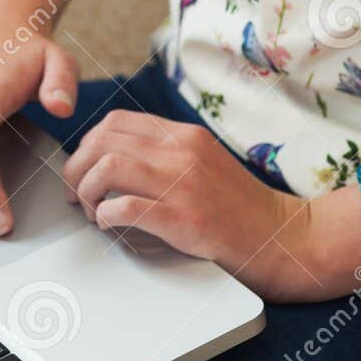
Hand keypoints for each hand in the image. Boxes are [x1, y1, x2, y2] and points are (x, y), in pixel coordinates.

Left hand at [63, 109, 312, 299]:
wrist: (283, 238)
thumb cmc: (240, 209)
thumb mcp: (203, 163)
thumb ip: (165, 154)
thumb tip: (112, 160)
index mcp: (184, 135)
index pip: (115, 122)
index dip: (88, 144)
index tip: (83, 167)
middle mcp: (181, 152)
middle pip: (103, 141)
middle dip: (77, 168)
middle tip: (77, 193)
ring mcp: (183, 184)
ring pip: (107, 167)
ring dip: (87, 191)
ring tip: (92, 212)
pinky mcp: (185, 218)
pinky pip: (125, 207)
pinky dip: (106, 216)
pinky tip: (110, 226)